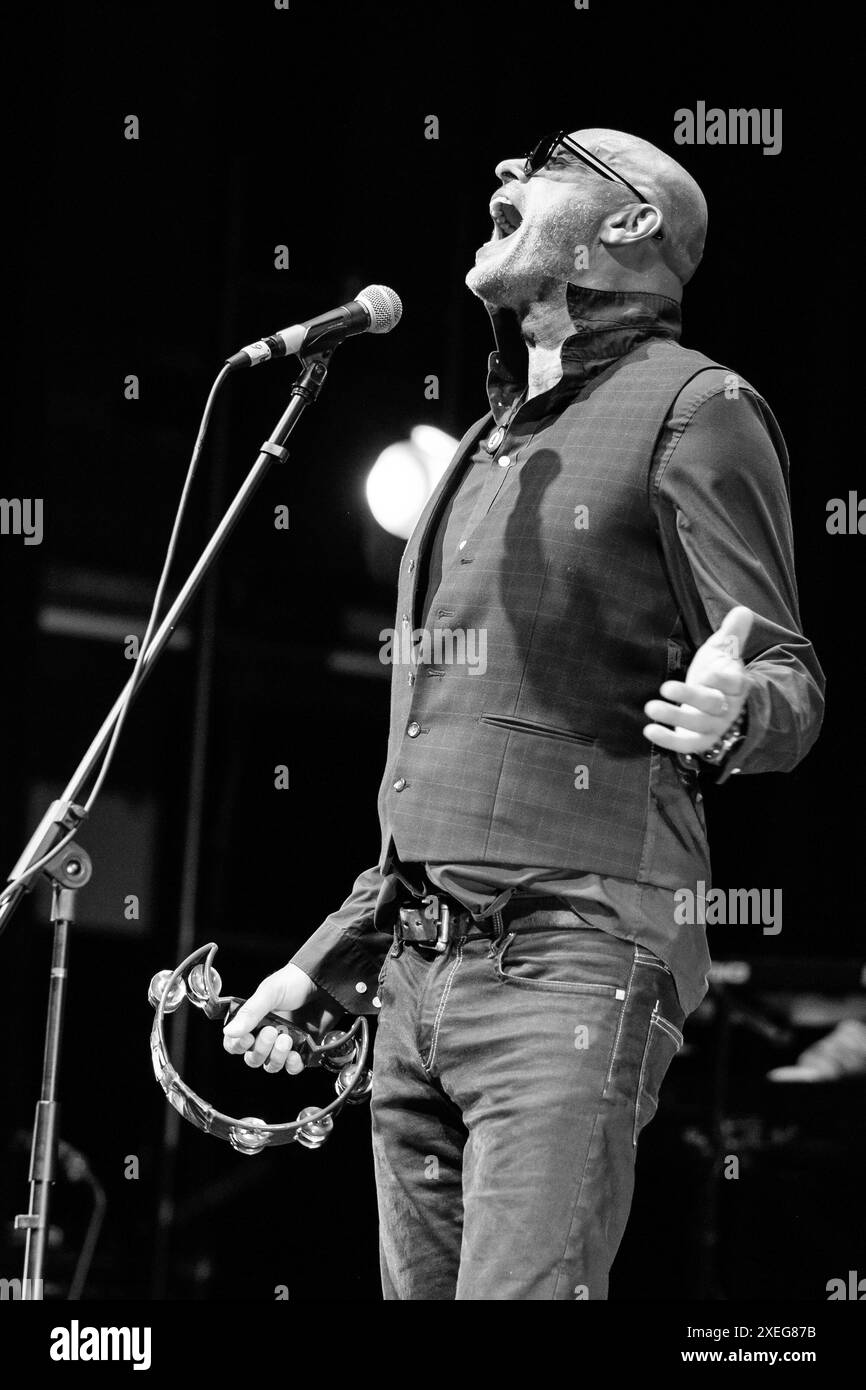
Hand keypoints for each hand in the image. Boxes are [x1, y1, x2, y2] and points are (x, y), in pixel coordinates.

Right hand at [222, 963, 338, 1074]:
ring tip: (286, 1039)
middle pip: (253, 1058)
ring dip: (277, 1057)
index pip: (235, 1043)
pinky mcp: (303, 1050)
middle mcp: (267, 1034)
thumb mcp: (270, 992)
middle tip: (271, 1032)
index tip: (247, 1037)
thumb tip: (230, 1031)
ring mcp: (285, 1043)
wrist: (325, 981)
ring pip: (271, 1065)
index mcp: (254, 1020)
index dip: (237, 1045)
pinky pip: (292, 1067)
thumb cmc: (295, 981)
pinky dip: (292, 1064)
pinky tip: (295, 1053)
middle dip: (260, 1049)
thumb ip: (250, 1012)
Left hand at [642, 606, 752, 755]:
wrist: (717, 703)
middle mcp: (727, 708)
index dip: (724, 680)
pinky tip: (649, 730)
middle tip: (666, 688)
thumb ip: (733, 632)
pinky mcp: (698, 740)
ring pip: (697, 725)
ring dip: (674, 717)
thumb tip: (742, 610)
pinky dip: (669, 740)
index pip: (735, 683)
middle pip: (713, 705)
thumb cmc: (718, 672)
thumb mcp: (724, 650)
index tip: (710, 672)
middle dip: (690, 697)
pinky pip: (686, 745)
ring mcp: (713, 727)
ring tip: (650, 707)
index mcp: (736, 684)